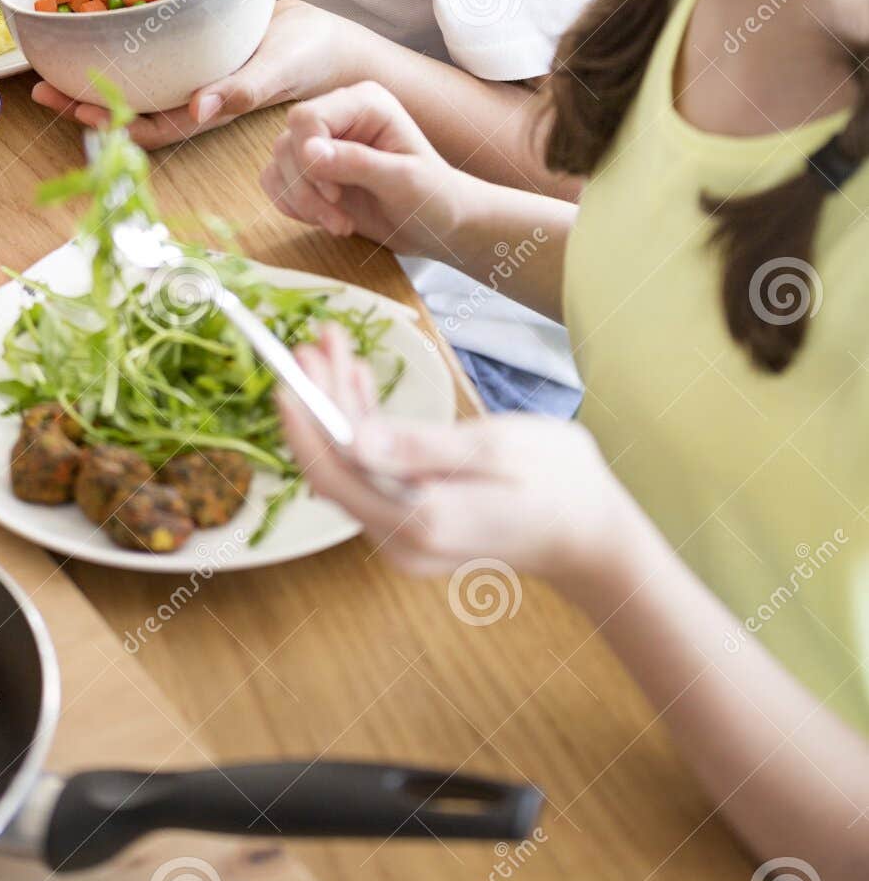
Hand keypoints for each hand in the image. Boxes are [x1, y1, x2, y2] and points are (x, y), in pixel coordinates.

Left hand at [32, 1, 364, 146]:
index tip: (74, 111)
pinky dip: (121, 45)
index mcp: (208, 107)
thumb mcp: (279, 69)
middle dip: (84, 101)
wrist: (328, 39)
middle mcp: (192, 95)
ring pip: (135, 82)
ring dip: (94, 74)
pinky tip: (95, 26)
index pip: (151, 126)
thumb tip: (201, 111)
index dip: (110, 125)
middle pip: (130, 106)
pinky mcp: (195, 50)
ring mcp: (191, 74)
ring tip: (50, 61)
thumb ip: (243, 89)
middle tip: (38, 86)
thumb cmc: (311, 56)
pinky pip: (151, 54)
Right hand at [260, 80, 462, 253]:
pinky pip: (276, 181)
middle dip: (307, 188)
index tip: (334, 194)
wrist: (436, 225)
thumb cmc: (432, 198)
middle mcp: (340, 116)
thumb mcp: (403, 181)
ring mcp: (323, 142)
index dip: (309, 157)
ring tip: (340, 224)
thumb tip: (307, 152)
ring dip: (302, 202)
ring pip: (279, 164)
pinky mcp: (311, 169)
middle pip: (287, 142)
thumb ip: (356, 163)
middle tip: (340, 220)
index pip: (308, 117)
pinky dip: (293, 206)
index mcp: (364, 103)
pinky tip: (326, 220)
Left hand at [275, 326, 633, 595]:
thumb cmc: (558, 484)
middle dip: (320, 400)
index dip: (304, 422)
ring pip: (354, 463)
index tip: (287, 375)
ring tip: (333, 347)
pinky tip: (360, 382)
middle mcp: (402, 538)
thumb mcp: (495, 451)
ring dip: (339, 405)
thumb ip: (421, 447)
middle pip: (338, 464)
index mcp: (418, 520)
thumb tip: (354, 437)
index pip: (334, 471)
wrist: (593, 536)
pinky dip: (364, 425)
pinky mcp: (416, 522)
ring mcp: (407, 535)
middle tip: (314, 342)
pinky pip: (375, 471)